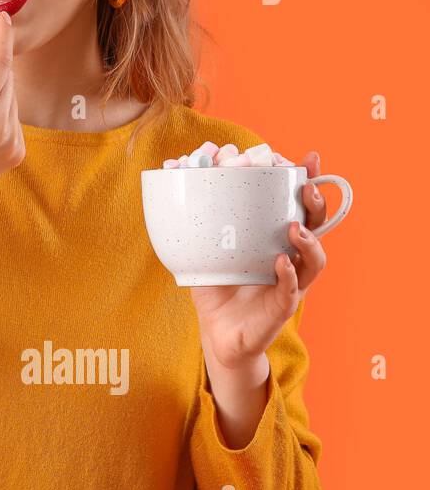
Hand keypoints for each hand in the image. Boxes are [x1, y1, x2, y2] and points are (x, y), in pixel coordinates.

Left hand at [191, 151, 329, 371]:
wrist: (218, 331)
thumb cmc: (216, 285)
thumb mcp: (206, 247)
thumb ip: (198, 216)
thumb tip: (173, 173)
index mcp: (276, 241)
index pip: (298, 207)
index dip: (308, 183)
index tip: (307, 158)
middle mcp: (291, 259)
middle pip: (317, 228)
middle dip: (316, 205)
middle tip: (307, 187)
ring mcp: (291, 283)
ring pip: (314, 261)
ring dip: (308, 241)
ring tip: (293, 228)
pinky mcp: (282, 307)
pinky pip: (291, 290)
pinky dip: (287, 275)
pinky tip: (279, 262)